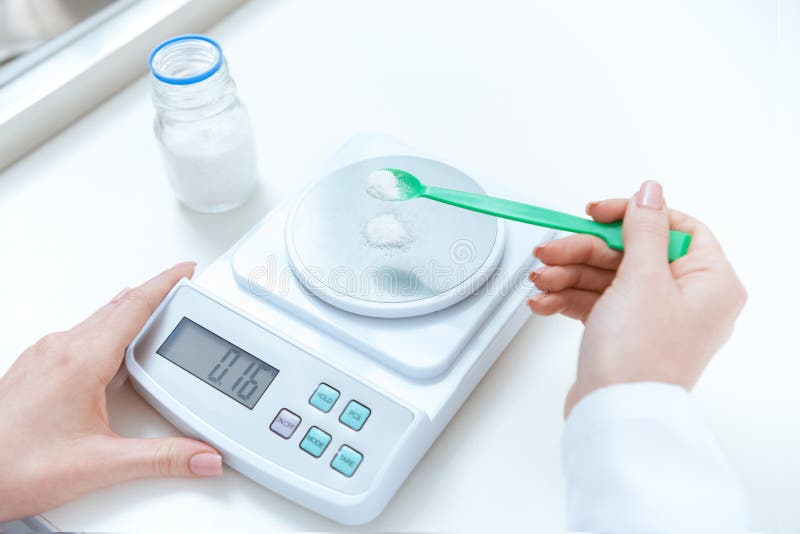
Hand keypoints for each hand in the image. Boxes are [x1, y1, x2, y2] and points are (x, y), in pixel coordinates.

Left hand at [0, 263, 222, 521]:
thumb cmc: (14, 467)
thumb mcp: (102, 465)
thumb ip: (162, 458)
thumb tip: (202, 455)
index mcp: (81, 360)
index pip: (134, 306)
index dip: (165, 284)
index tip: (186, 270)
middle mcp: (59, 350)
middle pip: (117, 308)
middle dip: (153, 295)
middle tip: (180, 291)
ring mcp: (43, 357)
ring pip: (96, 321)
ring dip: (129, 314)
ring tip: (155, 320)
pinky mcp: (34, 369)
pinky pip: (78, 337)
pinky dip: (105, 333)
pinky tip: (112, 354)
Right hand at [527, 181, 745, 416]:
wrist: (614, 415)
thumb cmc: (641, 358)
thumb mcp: (643, 278)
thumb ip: (644, 229)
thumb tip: (651, 191)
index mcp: (709, 281)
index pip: (674, 228)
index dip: (632, 215)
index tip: (596, 213)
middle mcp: (685, 298)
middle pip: (628, 252)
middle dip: (582, 252)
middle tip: (549, 251)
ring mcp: (652, 317)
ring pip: (605, 277)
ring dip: (567, 275)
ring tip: (539, 280)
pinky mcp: (624, 333)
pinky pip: (595, 302)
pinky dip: (567, 299)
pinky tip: (543, 301)